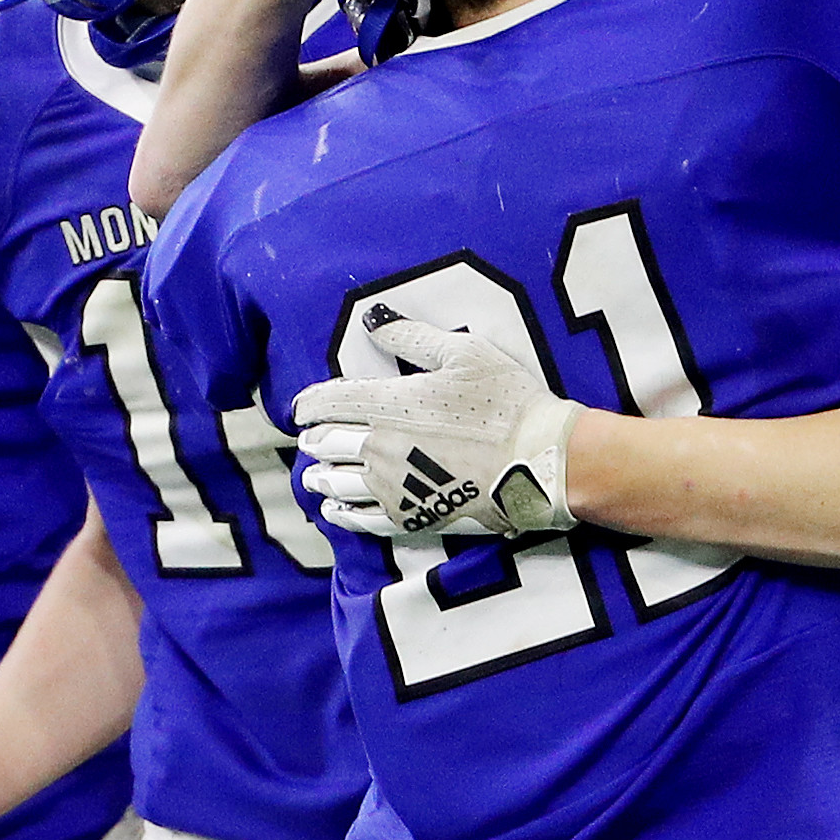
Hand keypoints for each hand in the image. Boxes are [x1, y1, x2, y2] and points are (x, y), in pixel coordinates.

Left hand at [294, 308, 584, 535]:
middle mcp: (379, 446)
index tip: (300, 408)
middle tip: (310, 438)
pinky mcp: (410, 517)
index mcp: (388, 403)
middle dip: (314, 439)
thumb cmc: (506, 401)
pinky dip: (339, 512)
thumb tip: (371, 320)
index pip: (327, 402)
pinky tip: (335, 509)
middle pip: (326, 444)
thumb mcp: (464, 352)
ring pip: (335, 482)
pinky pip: (359, 519)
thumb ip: (411, 336)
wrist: (539, 461)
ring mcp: (392, 487)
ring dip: (319, 476)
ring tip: (314, 475)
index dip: (307, 404)